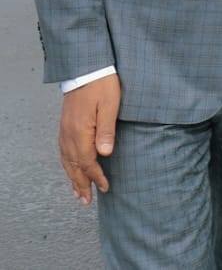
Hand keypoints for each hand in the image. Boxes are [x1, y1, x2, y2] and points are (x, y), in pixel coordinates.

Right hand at [59, 73, 119, 204]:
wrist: (86, 68)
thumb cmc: (102, 84)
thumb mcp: (110, 105)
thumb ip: (106, 130)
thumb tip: (105, 154)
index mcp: (80, 132)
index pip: (87, 162)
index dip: (96, 176)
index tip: (105, 187)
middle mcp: (69, 135)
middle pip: (73, 166)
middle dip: (81, 184)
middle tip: (86, 201)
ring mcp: (65, 130)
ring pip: (66, 161)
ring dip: (72, 178)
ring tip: (78, 193)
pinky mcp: (65, 126)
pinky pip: (63, 152)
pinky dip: (67, 165)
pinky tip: (70, 169)